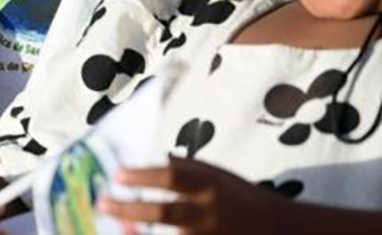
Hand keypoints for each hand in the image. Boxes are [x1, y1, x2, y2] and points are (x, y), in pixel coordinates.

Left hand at [100, 157, 281, 233]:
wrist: (279, 230)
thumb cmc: (241, 198)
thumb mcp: (217, 175)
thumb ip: (185, 167)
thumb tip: (149, 156)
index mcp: (210, 186)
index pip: (172, 177)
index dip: (143, 176)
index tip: (116, 174)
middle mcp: (209, 214)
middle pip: (164, 212)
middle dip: (130, 208)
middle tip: (101, 202)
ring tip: (116, 228)